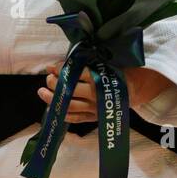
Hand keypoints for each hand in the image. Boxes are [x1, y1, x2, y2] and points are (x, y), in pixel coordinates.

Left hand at [37, 65, 173, 121]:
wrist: (134, 91)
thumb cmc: (118, 73)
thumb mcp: (106, 63)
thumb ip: (87, 61)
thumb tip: (67, 59)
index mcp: (99, 79)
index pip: (75, 74)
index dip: (61, 70)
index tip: (52, 67)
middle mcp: (95, 95)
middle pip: (69, 90)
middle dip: (55, 84)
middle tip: (48, 78)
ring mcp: (93, 108)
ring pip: (69, 105)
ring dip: (53, 99)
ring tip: (42, 92)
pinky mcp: (93, 117)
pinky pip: (75, 118)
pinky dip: (62, 114)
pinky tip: (52, 108)